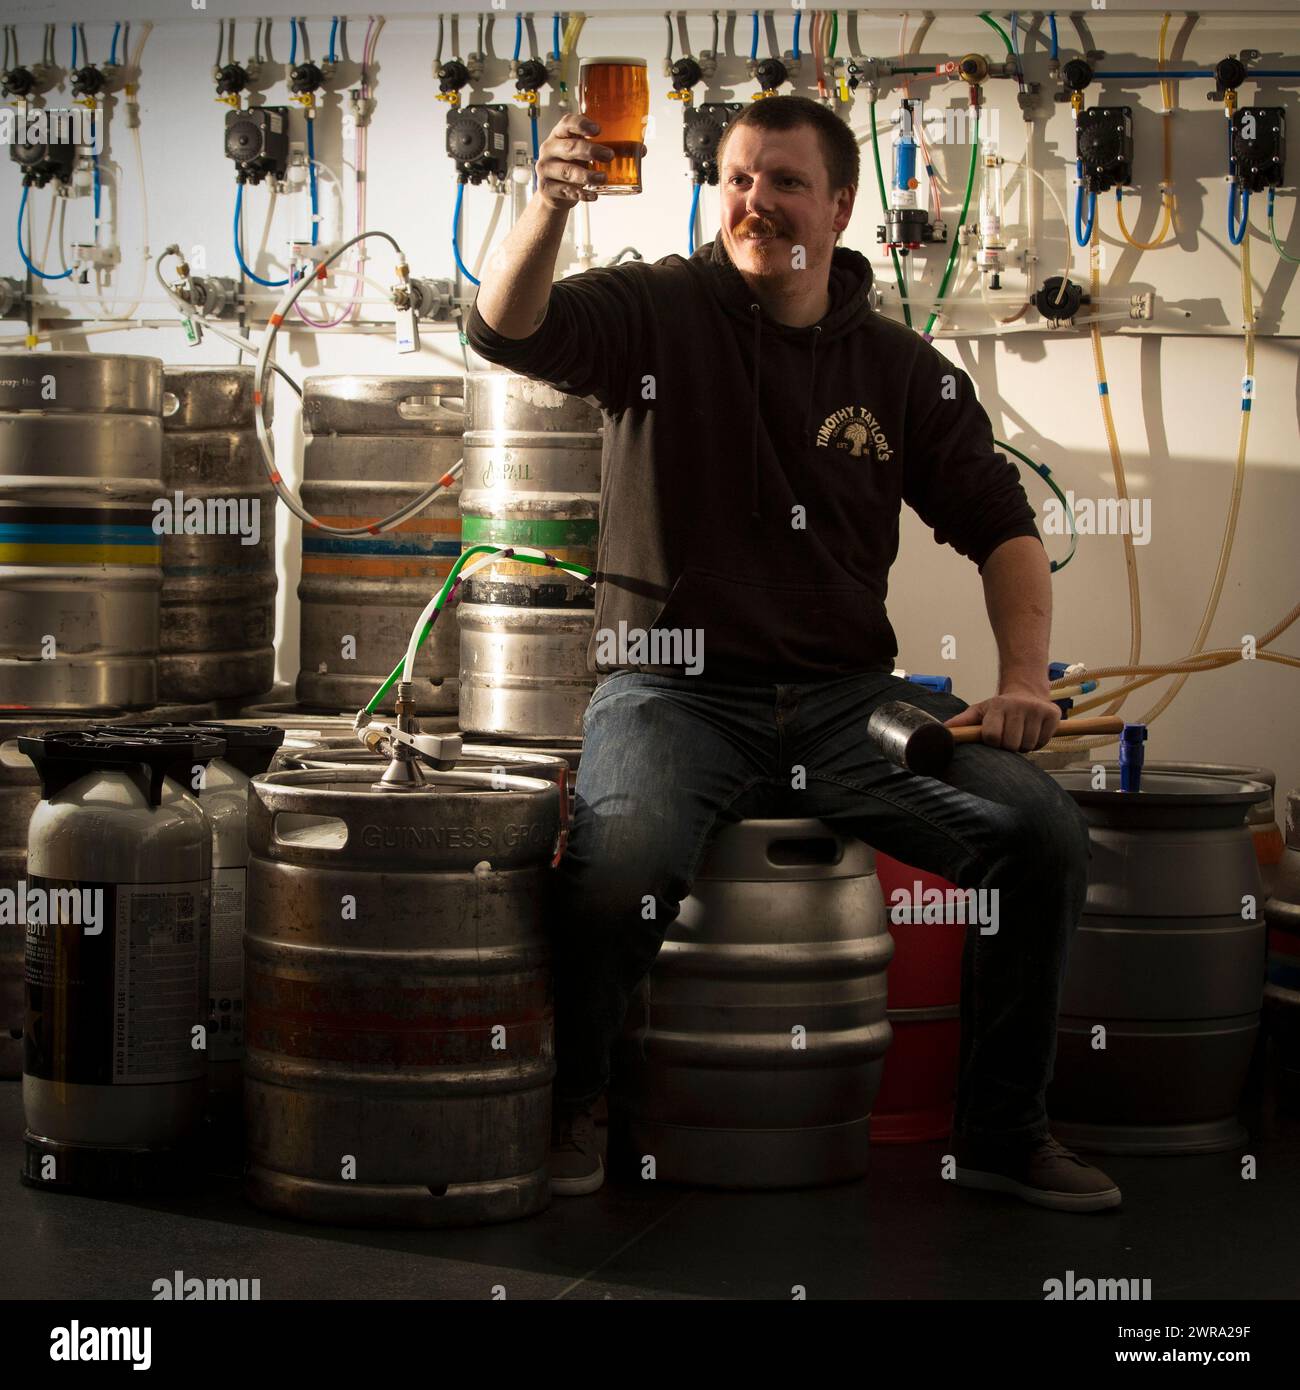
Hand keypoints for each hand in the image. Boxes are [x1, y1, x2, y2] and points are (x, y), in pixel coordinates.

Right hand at [535, 113, 646, 209]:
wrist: (553, 192)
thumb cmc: (573, 165)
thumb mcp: (585, 154)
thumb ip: (609, 149)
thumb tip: (641, 150)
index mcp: (559, 134)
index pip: (567, 123)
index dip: (581, 125)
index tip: (598, 130)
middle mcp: (550, 148)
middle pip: (570, 147)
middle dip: (591, 151)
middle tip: (609, 155)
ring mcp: (546, 169)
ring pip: (568, 171)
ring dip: (587, 175)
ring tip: (603, 178)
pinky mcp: (547, 188)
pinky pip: (566, 191)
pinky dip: (582, 194)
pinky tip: (594, 195)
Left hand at [943, 685, 1061, 752]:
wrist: (1026, 692)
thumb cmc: (999, 708)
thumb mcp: (980, 711)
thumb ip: (962, 722)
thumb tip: (942, 731)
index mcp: (998, 706)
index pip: (993, 737)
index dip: (993, 742)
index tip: (994, 736)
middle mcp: (1019, 705)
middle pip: (1011, 744)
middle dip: (1008, 745)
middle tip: (1008, 735)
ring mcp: (1037, 709)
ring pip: (1028, 745)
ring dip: (1023, 745)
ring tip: (1020, 733)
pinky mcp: (1053, 714)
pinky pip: (1043, 742)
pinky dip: (1038, 743)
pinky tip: (1032, 731)